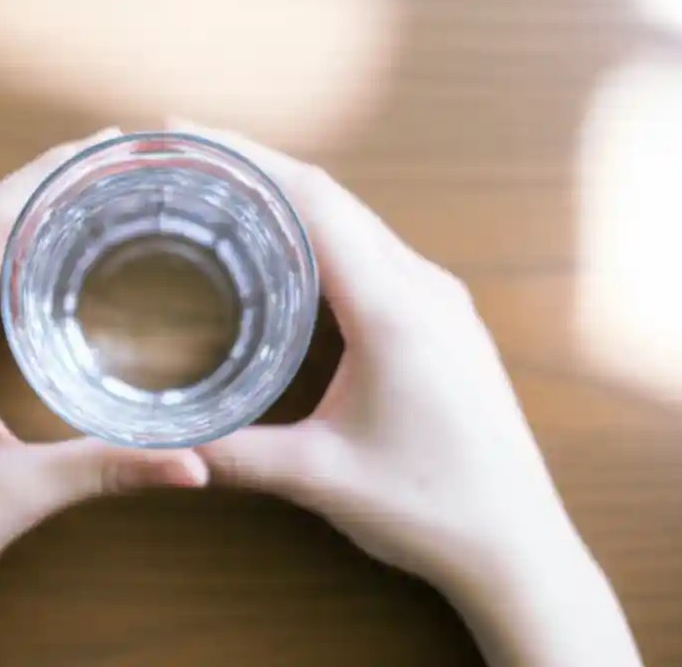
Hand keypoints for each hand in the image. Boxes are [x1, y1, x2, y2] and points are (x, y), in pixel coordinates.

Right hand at [173, 121, 639, 665]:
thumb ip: (236, 452)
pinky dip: (319, 231)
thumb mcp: (320, 478)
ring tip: (221, 187)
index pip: (313, 202)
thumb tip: (163, 440)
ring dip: (289, 195)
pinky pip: (373, 251)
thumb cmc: (431, 509)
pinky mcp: (443, 319)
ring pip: (354, 221)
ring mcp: (440, 299)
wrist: (518, 546)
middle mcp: (423, 288)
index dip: (245, 158)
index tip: (183, 135)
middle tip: (182, 154)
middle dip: (255, 165)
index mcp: (395, 310)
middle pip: (331, 198)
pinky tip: (283, 247)